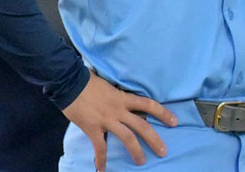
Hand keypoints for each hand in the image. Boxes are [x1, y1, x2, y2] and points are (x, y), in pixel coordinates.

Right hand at [61, 71, 176, 171]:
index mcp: (124, 98)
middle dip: (155, 140)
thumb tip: (123, 100)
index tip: (174, 122)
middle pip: (142, 126)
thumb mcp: (109, 85)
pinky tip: (102, 170)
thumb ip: (118, 95)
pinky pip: (100, 147)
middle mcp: (119, 110)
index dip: (163, 113)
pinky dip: (101, 160)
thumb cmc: (88, 81)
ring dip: (135, 151)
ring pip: (127, 138)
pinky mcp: (93, 128)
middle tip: (163, 151)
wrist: (70, 83)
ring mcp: (107, 120)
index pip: (148, 105)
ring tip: (141, 162)